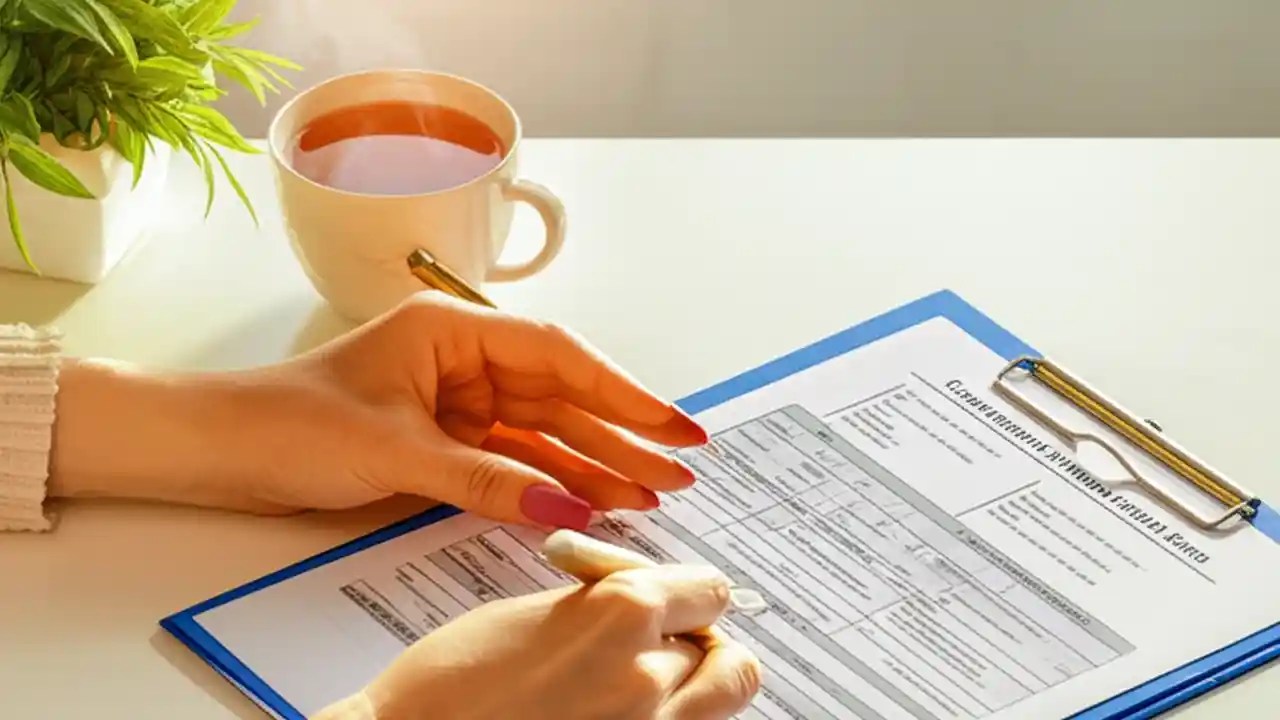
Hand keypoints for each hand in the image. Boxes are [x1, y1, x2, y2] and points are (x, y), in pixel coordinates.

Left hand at [48, 292, 706, 527]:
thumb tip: (567, 509)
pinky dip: (551, 483)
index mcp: (455, 331)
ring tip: (653, 495)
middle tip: (680, 469)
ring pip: (545, 433)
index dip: (624, 391)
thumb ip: (486, 480)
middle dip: (623, 435)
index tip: (674, 424)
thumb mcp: (396, 450)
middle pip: (563, 396)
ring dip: (596, 464)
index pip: (559, 355)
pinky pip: (515, 461)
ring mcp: (460, 402)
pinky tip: (592, 502)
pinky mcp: (447, 440)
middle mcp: (466, 360)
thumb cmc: (291, 421)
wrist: (224, 449)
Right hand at [314, 564, 760, 719]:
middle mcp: (649, 678)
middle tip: (659, 647)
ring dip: (697, 688)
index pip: (710, 591)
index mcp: (621, 615)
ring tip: (649, 687)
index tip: (674, 600)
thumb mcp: (525, 615)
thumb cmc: (443, 687)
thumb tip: (641, 604)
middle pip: (723, 653)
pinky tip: (620, 717)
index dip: (690, 594)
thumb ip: (596, 604)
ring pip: (722, 700)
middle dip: (693, 645)